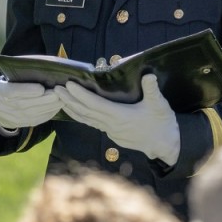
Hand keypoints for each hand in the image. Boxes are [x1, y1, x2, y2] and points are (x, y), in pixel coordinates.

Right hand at [0, 77, 61, 130]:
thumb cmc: (6, 84)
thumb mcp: (6, 76)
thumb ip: (20, 71)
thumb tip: (43, 64)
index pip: (12, 92)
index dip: (27, 90)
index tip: (41, 88)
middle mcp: (4, 106)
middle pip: (26, 104)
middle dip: (44, 99)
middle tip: (59, 93)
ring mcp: (12, 117)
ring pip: (33, 113)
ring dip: (50, 107)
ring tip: (62, 99)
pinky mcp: (21, 124)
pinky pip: (37, 120)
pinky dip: (49, 114)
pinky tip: (57, 106)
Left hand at [55, 73, 180, 165]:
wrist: (165, 145)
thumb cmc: (162, 123)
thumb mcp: (160, 105)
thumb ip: (152, 90)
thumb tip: (149, 76)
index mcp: (120, 116)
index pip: (95, 104)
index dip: (81, 95)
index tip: (69, 85)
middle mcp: (111, 125)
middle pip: (85, 112)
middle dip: (69, 100)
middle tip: (56, 89)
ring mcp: (110, 131)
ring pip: (86, 119)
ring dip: (72, 109)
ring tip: (59, 98)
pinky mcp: (112, 134)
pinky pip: (91, 124)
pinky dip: (80, 116)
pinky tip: (74, 111)